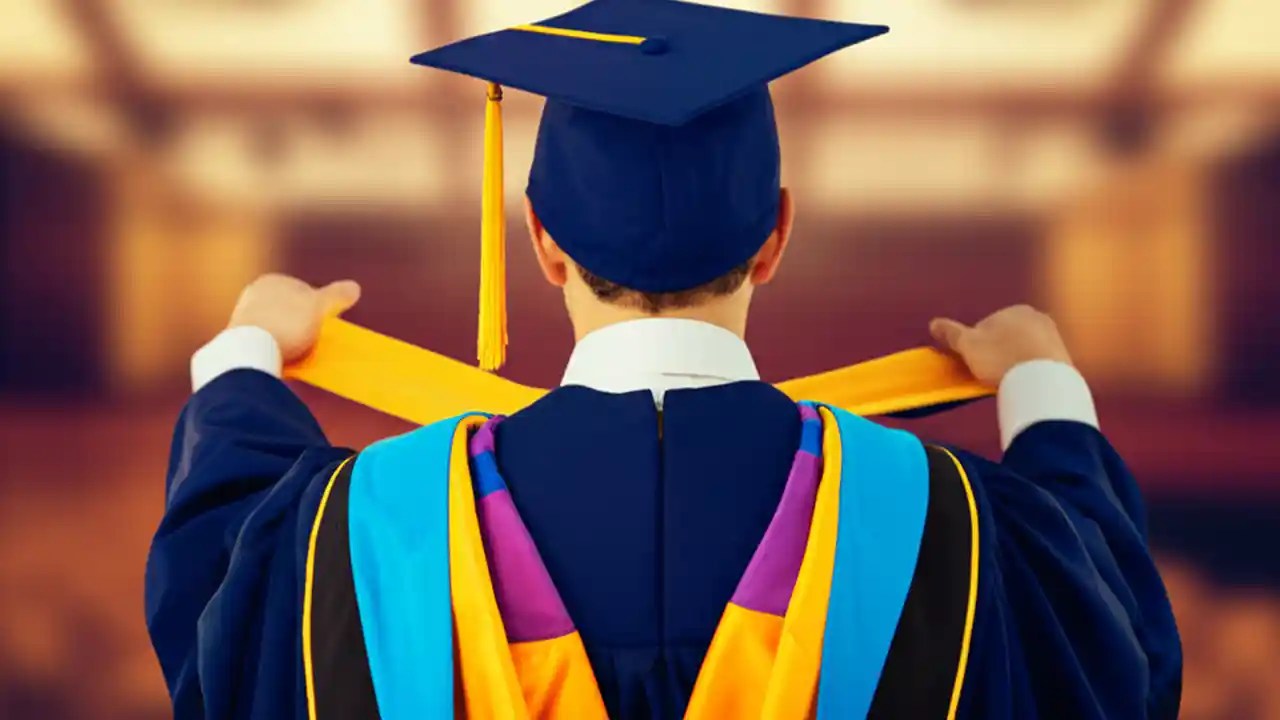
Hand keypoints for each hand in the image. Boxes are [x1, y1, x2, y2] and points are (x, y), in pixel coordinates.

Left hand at [228, 274, 360, 362]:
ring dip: (289, 337)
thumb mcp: (320, 306)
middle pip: (290, 309)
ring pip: (277, 325)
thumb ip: (337, 295)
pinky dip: (274, 347)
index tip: (327, 324)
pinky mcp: (236, 337)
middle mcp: (254, 293)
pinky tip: (282, 359)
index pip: (305, 291)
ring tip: (300, 353)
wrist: (249, 351)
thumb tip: (354, 287)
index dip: (319, 307)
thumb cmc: (286, 323)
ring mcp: (243, 315)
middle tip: (315, 339)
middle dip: (303, 323)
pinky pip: (264, 340)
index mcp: (273, 280)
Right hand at [929, 305, 1071, 385]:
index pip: (988, 325)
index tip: (975, 361)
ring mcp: (1054, 337)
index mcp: (1014, 310)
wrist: (1041, 380)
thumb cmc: (1000, 357)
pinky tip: (1024, 383)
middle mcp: (1037, 318)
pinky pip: (1039, 363)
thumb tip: (933, 323)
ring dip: (1015, 361)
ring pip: (1025, 349)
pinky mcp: (1064, 357)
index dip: (977, 345)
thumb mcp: (968, 345)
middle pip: (1008, 336)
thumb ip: (951, 333)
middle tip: (990, 372)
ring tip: (1007, 380)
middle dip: (999, 351)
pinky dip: (1030, 371)